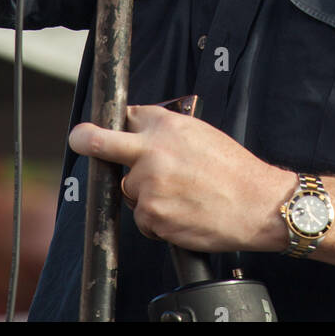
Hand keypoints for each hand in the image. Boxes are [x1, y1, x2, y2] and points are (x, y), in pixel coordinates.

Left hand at [69, 105, 294, 251]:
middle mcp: (153, 152)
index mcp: (168, 126)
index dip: (126, 125)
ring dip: (146, 194)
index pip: (130, 116)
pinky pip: (143, 218)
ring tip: (181, 196)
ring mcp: (149, 185)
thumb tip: (141, 135)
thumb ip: (169, 133)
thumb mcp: (202, 134)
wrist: (256, 204)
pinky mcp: (151, 216)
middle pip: (104, 143)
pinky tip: (183, 213)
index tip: (114, 127)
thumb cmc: (234, 169)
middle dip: (86, 139)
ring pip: (130, 190)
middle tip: (78, 138)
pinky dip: (157, 219)